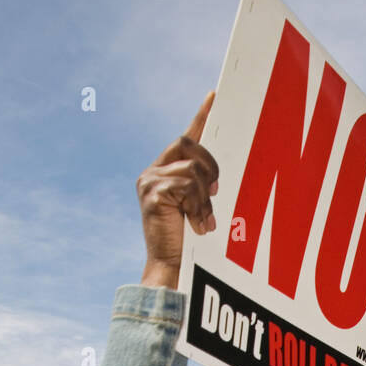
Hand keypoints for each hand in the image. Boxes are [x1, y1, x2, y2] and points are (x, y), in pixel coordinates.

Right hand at [137, 93, 218, 289]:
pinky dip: (197, 205)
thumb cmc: (190, 245)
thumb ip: (202, 188)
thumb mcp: (199, 209)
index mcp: (165, 173)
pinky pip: (186, 185)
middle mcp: (153, 173)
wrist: (172, 269)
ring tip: (204, 221)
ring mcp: (149, 181)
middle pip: (187, 145)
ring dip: (204, 196)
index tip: (215, 96)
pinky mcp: (151, 193)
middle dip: (208, 165)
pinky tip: (197, 224)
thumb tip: (215, 179)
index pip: (185, 138)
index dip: (201, 117)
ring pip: (190, 167)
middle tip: (215, 192)